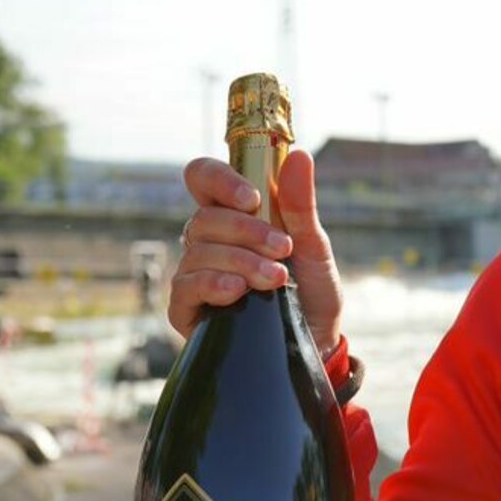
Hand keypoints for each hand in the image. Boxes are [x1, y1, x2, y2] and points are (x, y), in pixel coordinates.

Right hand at [169, 149, 343, 353]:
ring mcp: (195, 274)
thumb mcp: (315, 248)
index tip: (252, 199)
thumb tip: (300, 157)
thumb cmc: (312, 292)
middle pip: (204, 218)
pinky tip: (237, 292)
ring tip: (276, 280)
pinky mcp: (188, 310)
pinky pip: (185, 287)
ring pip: (198, 252)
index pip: (203, 179)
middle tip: (283, 250)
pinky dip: (213, 285)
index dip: (219, 180)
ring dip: (241, 262)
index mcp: (233, 216)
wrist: (316, 342)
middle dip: (247, 232)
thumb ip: (301, 206)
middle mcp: (208, 241)